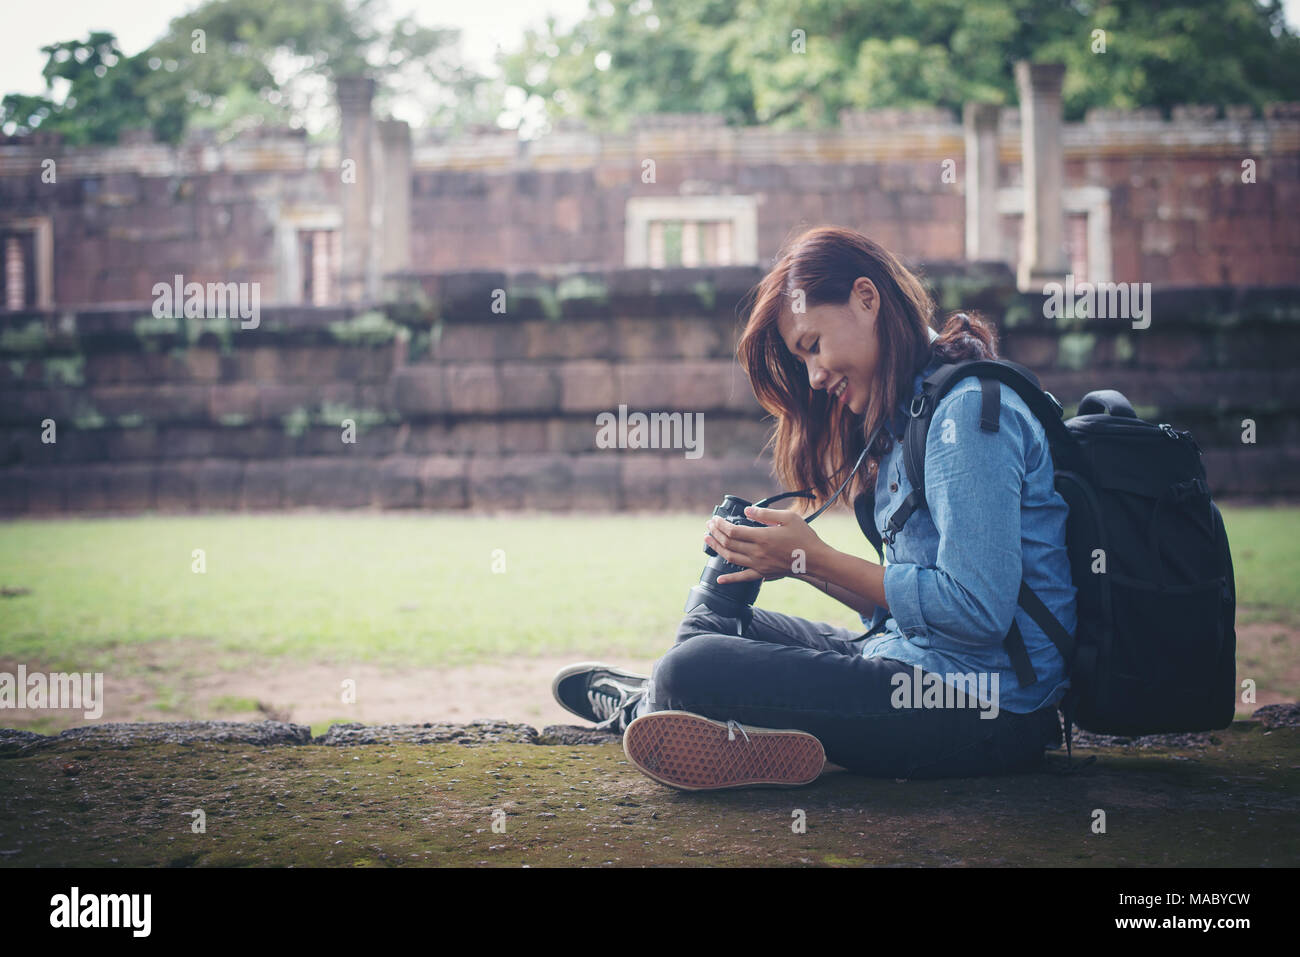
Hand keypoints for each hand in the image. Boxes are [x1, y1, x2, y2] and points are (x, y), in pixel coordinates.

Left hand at [705, 505, 826, 584]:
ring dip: (717, 548)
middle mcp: (757, 552)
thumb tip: (747, 510)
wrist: (815, 560)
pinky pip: (742, 578)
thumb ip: (765, 513)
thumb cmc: (804, 537)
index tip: (715, 519)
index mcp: (762, 537)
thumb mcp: (788, 518)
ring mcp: (758, 565)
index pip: (733, 531)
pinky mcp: (762, 573)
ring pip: (731, 557)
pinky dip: (729, 579)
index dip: (721, 524)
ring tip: (708, 540)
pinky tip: (719, 580)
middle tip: (709, 526)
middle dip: (716, 533)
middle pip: (729, 543)